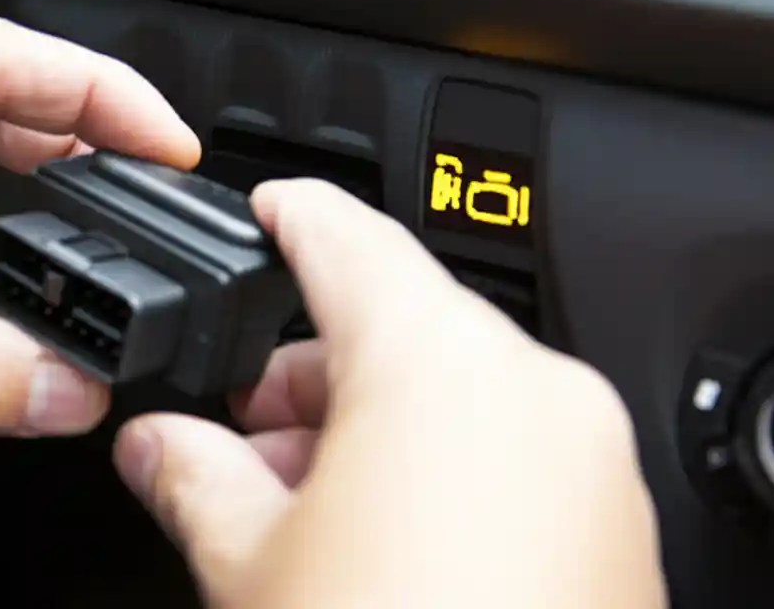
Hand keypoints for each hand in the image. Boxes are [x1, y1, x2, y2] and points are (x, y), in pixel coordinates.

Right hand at [113, 180, 666, 608]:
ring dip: (370, 423)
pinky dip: (439, 469)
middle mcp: (535, 394)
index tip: (264, 209)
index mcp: (438, 365)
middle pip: (401, 324)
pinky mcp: (614, 530)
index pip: (344, 237)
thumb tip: (158, 446)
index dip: (287, 214)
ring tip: (296, 503)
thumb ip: (191, 474)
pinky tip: (379, 543)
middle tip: (238, 429)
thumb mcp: (249, 564)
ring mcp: (589, 462)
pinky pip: (511, 456)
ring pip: (457, 394)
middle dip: (306, 366)